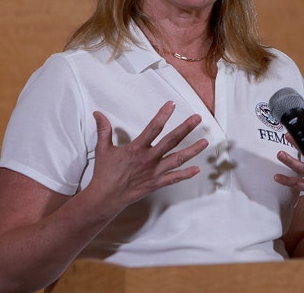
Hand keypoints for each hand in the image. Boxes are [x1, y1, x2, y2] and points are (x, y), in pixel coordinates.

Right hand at [89, 101, 208, 212]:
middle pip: (171, 141)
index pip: (153, 128)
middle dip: (185, 128)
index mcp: (136, 149)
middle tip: (197, 118)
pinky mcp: (156, 183)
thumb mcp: (103, 149)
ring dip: (193, 150)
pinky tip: (197, 169)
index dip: (163, 115)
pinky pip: (174, 179)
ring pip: (177, 159)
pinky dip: (186, 174)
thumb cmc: (104, 173)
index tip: (172, 104)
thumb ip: (104, 130)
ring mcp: (154, 172)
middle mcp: (148, 159)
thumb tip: (98, 114)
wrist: (106, 198)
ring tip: (205, 142)